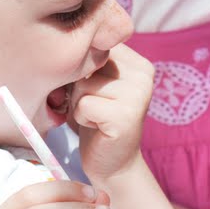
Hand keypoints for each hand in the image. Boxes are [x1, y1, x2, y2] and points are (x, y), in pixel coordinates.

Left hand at [71, 44, 154, 187]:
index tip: (93, 90)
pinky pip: (84, 105)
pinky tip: (96, 127)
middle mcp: (144, 74)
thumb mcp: (94, 82)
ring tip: (94, 117)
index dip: (81, 68)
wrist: (113, 164)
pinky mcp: (126, 116)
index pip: (95, 44)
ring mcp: (138, 94)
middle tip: (92, 107)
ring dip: (79, 104)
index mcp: (138, 62)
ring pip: (83, 83)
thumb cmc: (97, 120)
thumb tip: (65, 51)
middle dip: (78, 86)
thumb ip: (88, 61)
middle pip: (88, 62)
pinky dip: (81, 118)